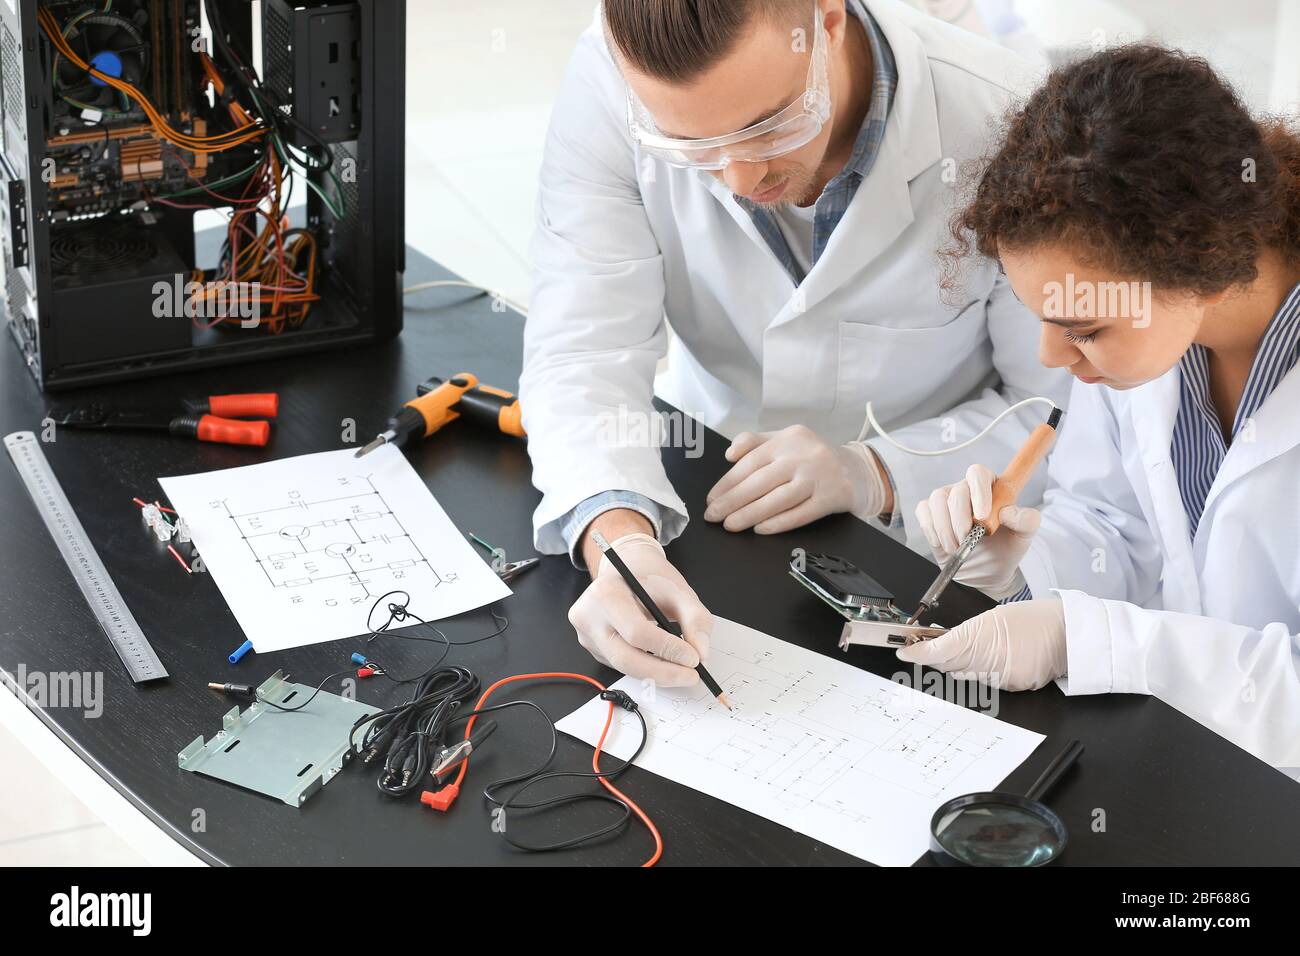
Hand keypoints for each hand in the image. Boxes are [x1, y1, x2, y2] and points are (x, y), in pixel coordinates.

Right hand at [568, 532, 712, 686]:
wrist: (629, 569)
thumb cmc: (651, 579)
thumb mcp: (679, 591)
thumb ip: (696, 620)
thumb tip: (701, 654)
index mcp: (606, 593)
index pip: (636, 632)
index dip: (667, 649)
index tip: (693, 659)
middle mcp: (588, 616)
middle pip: (626, 658)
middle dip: (662, 672)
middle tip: (691, 676)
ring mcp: (587, 635)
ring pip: (623, 667)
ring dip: (656, 673)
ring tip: (681, 670)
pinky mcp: (592, 648)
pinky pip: (621, 666)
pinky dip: (645, 668)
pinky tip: (661, 661)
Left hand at [704, 425, 889, 533]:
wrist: (858, 470)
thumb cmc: (814, 458)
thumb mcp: (787, 441)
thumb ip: (756, 442)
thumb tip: (729, 454)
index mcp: (788, 438)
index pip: (750, 461)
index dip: (727, 482)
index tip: (711, 499)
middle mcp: (803, 454)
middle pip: (760, 481)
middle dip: (732, 501)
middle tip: (713, 516)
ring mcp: (820, 476)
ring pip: (778, 498)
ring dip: (750, 514)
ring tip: (731, 525)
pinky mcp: (833, 497)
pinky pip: (801, 513)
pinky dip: (779, 523)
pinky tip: (760, 529)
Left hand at [895, 598, 1066, 690]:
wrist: (1068, 634)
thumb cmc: (1034, 619)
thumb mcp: (995, 617)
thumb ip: (968, 632)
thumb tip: (946, 643)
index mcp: (980, 636)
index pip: (939, 650)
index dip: (917, 653)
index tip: (904, 651)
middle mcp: (988, 660)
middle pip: (947, 666)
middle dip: (935, 658)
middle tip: (926, 648)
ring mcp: (1000, 677)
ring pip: (965, 675)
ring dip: (959, 665)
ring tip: (973, 649)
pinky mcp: (1012, 687)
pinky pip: (987, 682)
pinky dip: (983, 672)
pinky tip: (994, 659)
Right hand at [915, 464, 1039, 599]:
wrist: (986, 572)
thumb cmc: (1005, 549)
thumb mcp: (1024, 536)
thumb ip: (1026, 520)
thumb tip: (1008, 511)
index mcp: (991, 487)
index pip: (978, 473)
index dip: (978, 492)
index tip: (982, 516)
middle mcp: (966, 489)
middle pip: (957, 491)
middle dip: (961, 520)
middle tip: (968, 539)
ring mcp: (946, 500)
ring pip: (937, 500)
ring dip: (945, 528)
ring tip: (957, 546)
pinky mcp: (930, 512)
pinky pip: (923, 510)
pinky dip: (932, 529)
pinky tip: (944, 543)